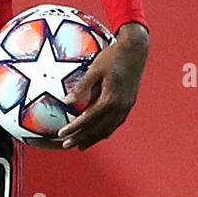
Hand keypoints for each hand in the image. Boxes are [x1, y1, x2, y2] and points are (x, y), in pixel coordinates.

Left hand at [56, 22, 148, 151]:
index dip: (75, 128)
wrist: (135, 50)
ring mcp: (126, 106)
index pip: (89, 119)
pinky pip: (116, 123)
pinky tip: (99, 134)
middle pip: (99, 129)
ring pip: (109, 129)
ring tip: (81, 146)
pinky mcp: (129, 103)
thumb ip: (81, 87)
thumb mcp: (94, 69)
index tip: (61, 134)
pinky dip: (106, 131)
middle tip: (67, 145)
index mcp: (111, 99)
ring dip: (94, 138)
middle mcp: (120, 107)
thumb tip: (66, 101)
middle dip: (83, 139)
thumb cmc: (113, 56)